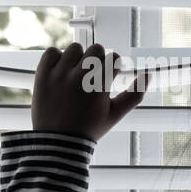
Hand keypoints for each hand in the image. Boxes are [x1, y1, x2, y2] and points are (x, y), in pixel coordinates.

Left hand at [31, 42, 146, 141]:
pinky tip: (61, 73)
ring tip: (76, 76)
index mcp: (100, 85)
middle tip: (92, 77)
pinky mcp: (42, 75)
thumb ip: (135, 94)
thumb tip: (148, 74)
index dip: (113, 68)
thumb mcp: (115, 114)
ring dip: (78, 58)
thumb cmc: (89, 129)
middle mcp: (80, 76)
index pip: (113, 58)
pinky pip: (52, 52)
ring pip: (74, 48)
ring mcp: (59, 74)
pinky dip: (57, 59)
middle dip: (97, 61)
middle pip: (96, 49)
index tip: (107, 77)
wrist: (57, 143)